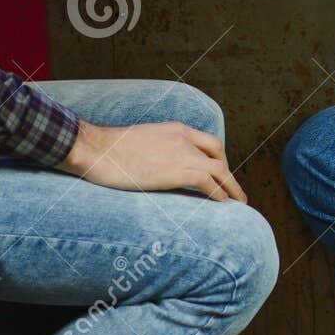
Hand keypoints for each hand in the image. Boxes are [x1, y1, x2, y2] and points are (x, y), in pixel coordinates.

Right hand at [59, 119, 248, 201]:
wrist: (96, 149)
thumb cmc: (108, 150)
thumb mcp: (140, 143)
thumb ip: (156, 151)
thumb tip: (158, 168)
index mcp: (174, 129)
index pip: (207, 142)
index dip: (218, 159)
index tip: (220, 175)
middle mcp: (182, 137)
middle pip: (218, 153)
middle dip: (229, 173)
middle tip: (234, 191)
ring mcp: (181, 153)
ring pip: (219, 169)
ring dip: (231, 187)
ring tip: (239, 203)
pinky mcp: (175, 170)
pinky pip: (208, 182)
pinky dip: (219, 193)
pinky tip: (222, 204)